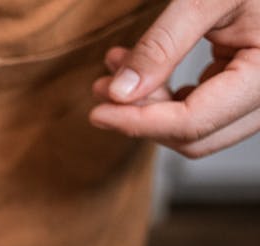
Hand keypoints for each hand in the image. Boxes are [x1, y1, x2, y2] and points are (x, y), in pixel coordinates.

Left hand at [89, 0, 259, 157]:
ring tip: (115, 67)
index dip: (140, 123)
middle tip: (102, 86)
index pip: (194, 122)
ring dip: (148, 105)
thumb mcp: (205, 0)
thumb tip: (120, 93)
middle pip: (193, 136)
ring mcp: (256, 96)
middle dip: (140, 116)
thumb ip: (163, 44)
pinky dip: (165, 95)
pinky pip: (200, 108)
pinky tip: (139, 71)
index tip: (98, 114)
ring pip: (193, 127)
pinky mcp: (243, 88)